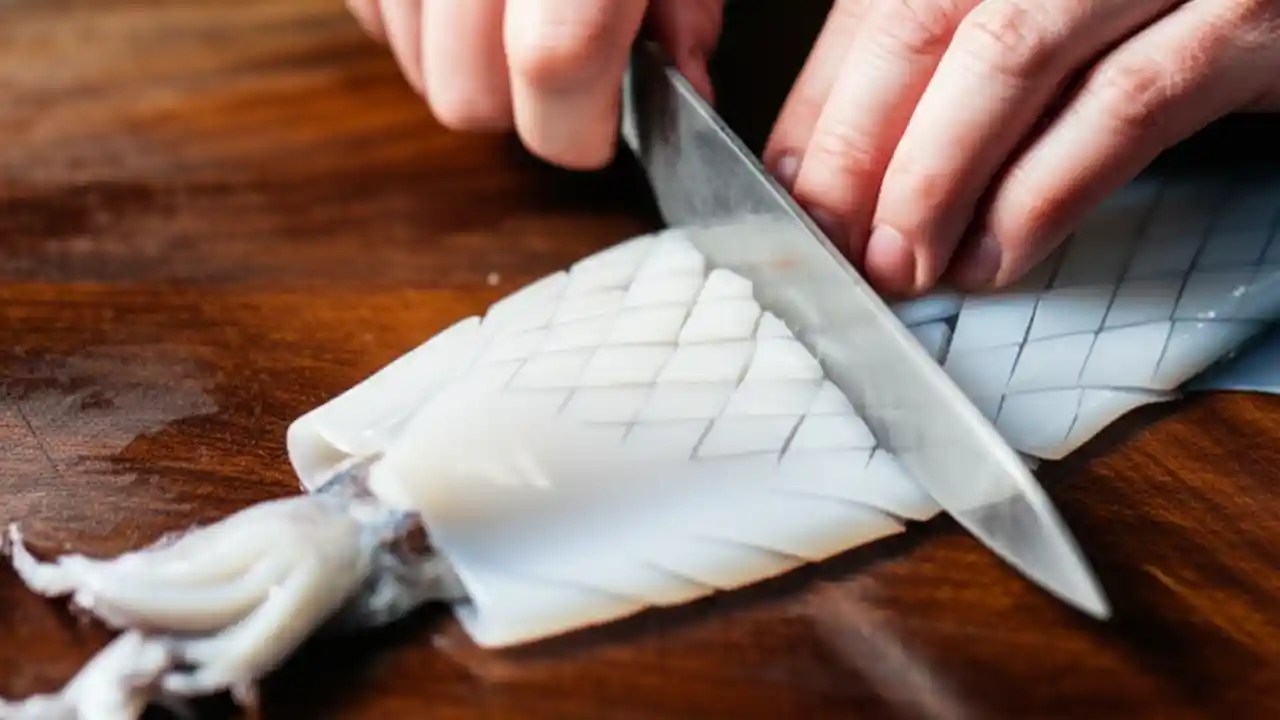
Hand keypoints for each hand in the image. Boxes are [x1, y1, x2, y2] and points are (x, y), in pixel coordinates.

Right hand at [345, 0, 723, 169]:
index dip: (578, 123)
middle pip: (464, 94)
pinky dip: (418, 24)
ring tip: (510, 13)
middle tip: (562, 68)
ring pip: (412, 64)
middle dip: (520, 110)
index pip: (556, 59)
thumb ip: (687, 7)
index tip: (602, 132)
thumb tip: (683, 91)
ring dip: (465, 65)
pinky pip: (372, 19)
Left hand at [764, 0, 1279, 296]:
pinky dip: (1045, 193)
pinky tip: (996, 258)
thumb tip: (825, 157)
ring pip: (1009, 56)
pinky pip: (1127, 106)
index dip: (820, 106)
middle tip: (833, 244)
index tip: (787, 192)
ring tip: (902, 265)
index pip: (877, 2)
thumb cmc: (1159, 8)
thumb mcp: (1042, 12)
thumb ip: (943, 59)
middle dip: (859, 150)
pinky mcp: (1249, 16)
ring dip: (937, 180)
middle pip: (923, 20)